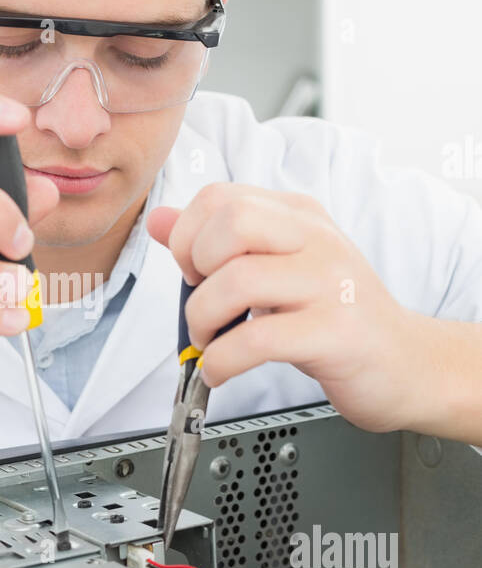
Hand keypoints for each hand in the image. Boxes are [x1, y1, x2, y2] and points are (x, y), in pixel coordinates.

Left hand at [147, 182, 416, 432]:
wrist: (406, 363)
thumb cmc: (336, 316)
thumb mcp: (277, 267)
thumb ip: (218, 242)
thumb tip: (161, 220)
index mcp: (299, 216)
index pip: (219, 197)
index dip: (188, 236)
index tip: (194, 272)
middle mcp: (316, 240)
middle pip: (231, 222)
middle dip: (195, 266)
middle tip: (202, 301)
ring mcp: (329, 284)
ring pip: (237, 281)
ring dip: (202, 321)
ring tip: (209, 343)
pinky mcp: (334, 332)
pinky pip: (257, 339)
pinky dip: (222, 360)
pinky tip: (220, 370)